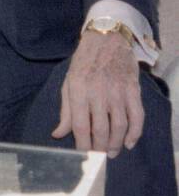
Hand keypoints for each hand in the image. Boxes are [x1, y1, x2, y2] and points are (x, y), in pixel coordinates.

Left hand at [52, 30, 143, 157]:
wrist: (107, 39)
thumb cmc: (83, 63)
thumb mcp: (68, 84)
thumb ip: (65, 111)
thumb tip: (58, 134)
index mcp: (79, 91)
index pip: (80, 125)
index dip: (81, 143)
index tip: (82, 155)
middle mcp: (99, 92)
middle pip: (101, 129)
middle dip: (100, 147)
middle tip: (98, 157)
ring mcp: (118, 91)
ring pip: (120, 125)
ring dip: (116, 143)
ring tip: (111, 152)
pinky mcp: (134, 90)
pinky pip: (137, 116)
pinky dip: (135, 132)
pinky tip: (129, 142)